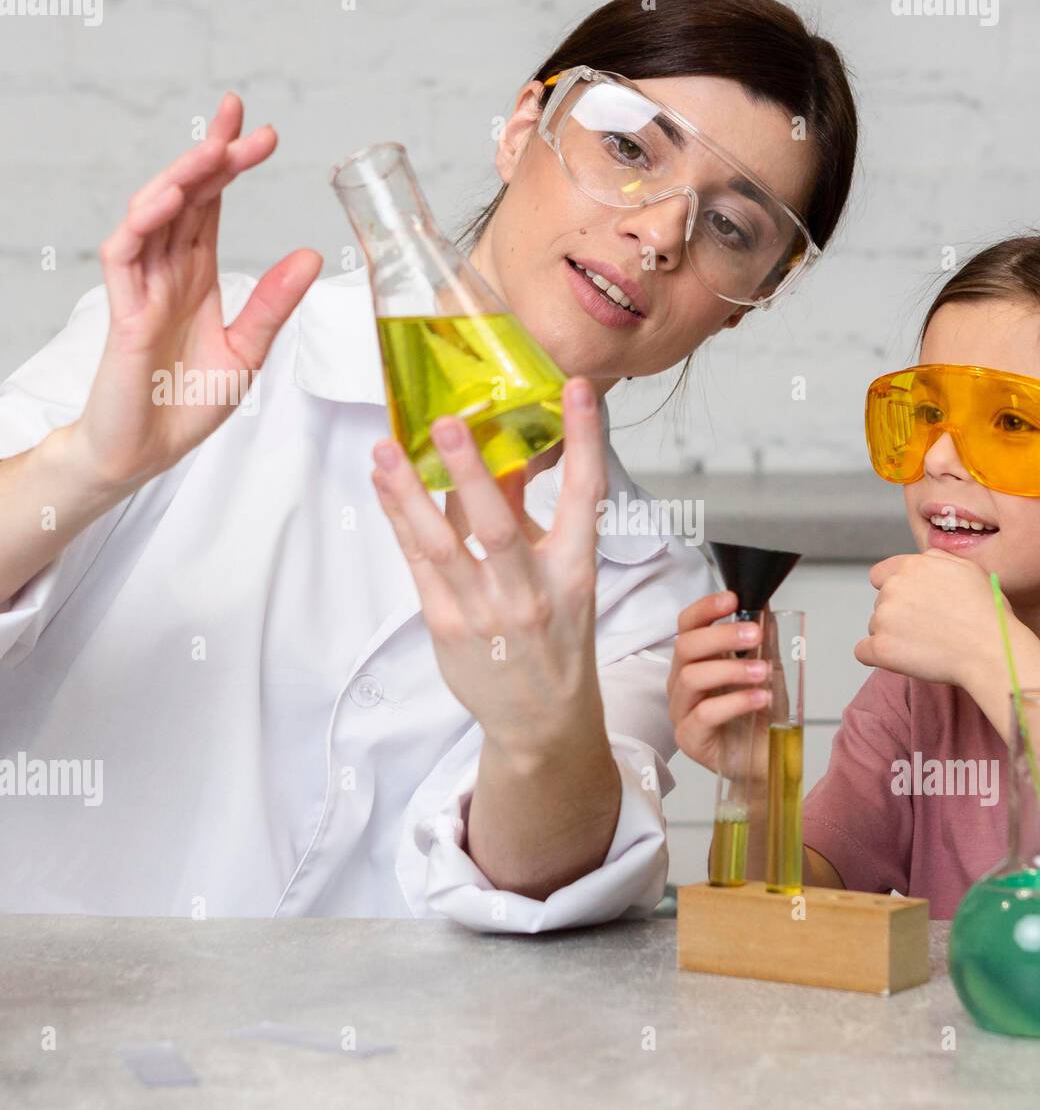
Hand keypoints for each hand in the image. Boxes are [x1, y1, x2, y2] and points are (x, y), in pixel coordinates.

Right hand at [71, 93, 321, 491]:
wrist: (148, 449)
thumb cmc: (188, 402)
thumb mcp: (248, 351)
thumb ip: (274, 304)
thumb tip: (311, 255)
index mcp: (199, 276)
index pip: (214, 206)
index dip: (232, 166)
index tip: (263, 133)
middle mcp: (168, 272)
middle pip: (187, 197)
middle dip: (212, 154)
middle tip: (241, 118)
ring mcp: (143, 288)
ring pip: (155, 214)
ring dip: (183, 177)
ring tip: (214, 148)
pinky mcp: (123, 312)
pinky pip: (124, 255)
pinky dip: (144, 223)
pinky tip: (170, 197)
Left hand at [370, 377, 609, 763]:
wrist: (541, 719)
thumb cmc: (553, 637)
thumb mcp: (560, 575)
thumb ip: (527, 518)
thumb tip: (494, 455)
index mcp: (574, 570)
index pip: (585, 495)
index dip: (586, 439)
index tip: (580, 390)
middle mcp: (531, 591)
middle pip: (499, 525)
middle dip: (470, 472)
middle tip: (446, 423)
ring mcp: (484, 611)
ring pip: (441, 545)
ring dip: (409, 494)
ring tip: (385, 451)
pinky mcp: (445, 624)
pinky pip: (416, 562)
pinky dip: (398, 519)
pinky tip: (383, 483)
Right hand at [667, 591, 770, 773]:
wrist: (768, 761)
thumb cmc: (760, 716)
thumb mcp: (768, 670)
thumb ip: (763, 640)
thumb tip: (763, 605)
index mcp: (696, 661)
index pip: (687, 626)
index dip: (705, 609)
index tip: (733, 599)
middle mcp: (682, 683)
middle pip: (685, 647)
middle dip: (721, 636)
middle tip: (755, 635)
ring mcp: (682, 712)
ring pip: (691, 678)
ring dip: (731, 669)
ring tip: (762, 672)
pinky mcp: (689, 739)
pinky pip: (704, 714)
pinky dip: (735, 701)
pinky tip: (760, 698)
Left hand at [854, 548, 1010, 688]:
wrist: (991, 650)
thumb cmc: (987, 613)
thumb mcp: (969, 569)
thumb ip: (938, 559)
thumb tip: (922, 560)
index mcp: (911, 566)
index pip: (880, 575)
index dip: (893, 590)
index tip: (909, 605)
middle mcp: (892, 588)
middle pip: (881, 603)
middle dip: (899, 616)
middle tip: (929, 629)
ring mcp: (884, 618)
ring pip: (876, 627)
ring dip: (893, 636)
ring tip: (927, 644)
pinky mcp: (880, 648)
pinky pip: (863, 651)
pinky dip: (879, 657)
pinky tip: (904, 659)